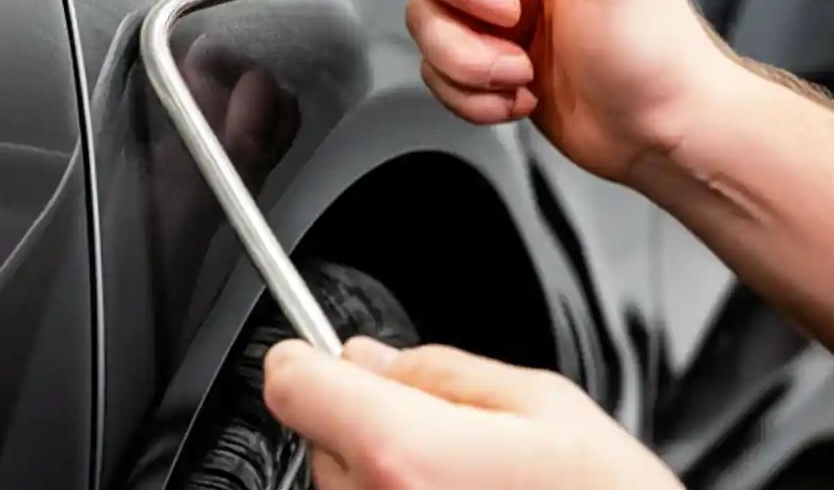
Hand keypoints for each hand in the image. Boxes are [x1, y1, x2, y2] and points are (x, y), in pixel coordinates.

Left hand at [264, 338, 681, 489]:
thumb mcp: (543, 404)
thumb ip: (439, 370)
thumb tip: (368, 358)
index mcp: (401, 451)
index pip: (290, 384)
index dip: (306, 360)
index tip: (322, 356)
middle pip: (319, 433)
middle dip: (366, 417)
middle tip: (447, 434)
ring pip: (344, 482)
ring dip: (387, 469)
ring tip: (470, 482)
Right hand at [402, 0, 735, 181]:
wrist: (659, 134)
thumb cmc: (654, 49)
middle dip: (461, 0)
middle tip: (512, 18)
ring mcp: (495, 17)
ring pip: (426, 22)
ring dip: (467, 59)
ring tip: (520, 74)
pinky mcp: (484, 63)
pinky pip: (435, 71)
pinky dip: (470, 93)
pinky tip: (519, 96)